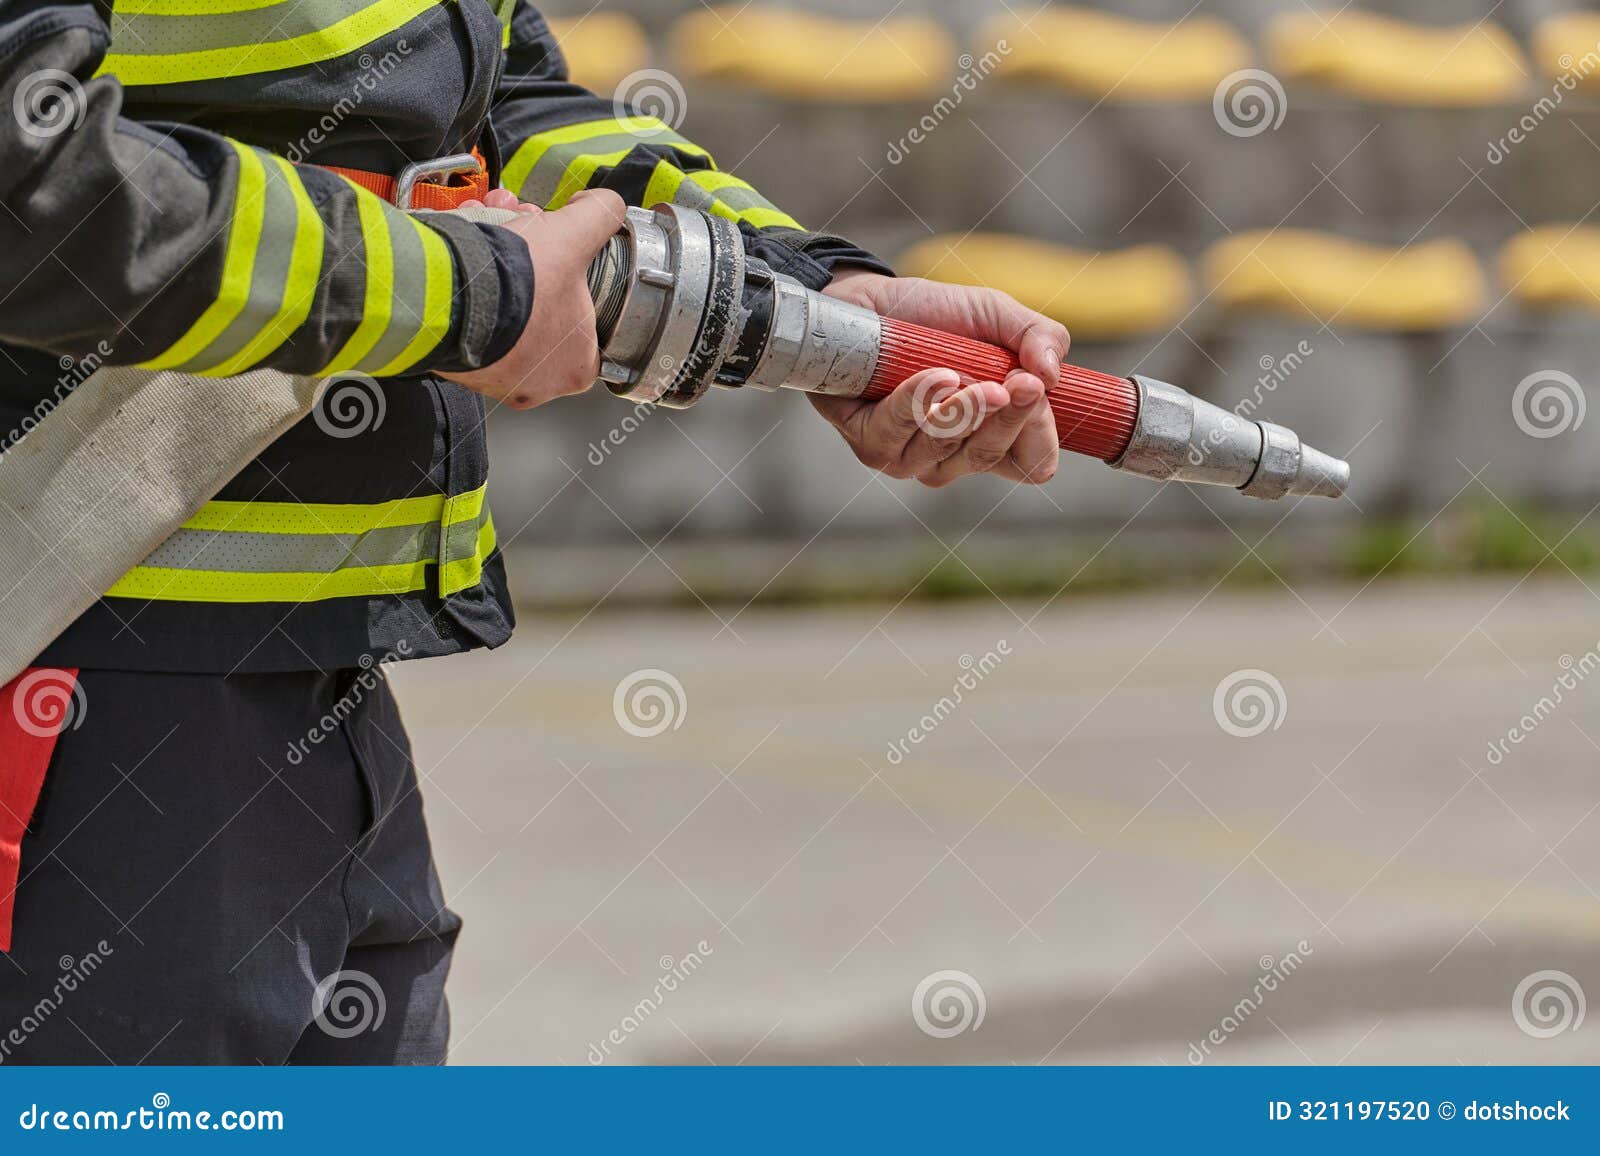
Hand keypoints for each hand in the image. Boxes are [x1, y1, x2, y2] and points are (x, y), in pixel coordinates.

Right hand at [439, 187, 626, 409]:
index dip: (576, 286)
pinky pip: (472, 321)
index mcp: (576, 367)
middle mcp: (536, 384)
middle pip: (545, 313)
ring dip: (500, 272)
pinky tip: (468, 259)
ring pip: (506, 315)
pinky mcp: (458, 366)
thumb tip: (605, 204)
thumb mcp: (575, 233)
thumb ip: (601, 214)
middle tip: (523, 242)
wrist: (448, 292)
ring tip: (490, 237)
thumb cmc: (517, 281)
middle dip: (534, 267)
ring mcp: (495, 379)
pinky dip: (470, 289)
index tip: (561, 264)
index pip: (588, 328)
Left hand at [811, 270, 1067, 485]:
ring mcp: (911, 458)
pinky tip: (934, 375)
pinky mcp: (872, 445)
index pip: (1032, 463)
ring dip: (963, 408)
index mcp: (994, 435)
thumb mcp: (995, 314)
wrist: (868, 302)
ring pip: (946, 447)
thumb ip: (1037, 335)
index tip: (1032, 386)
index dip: (1038, 432)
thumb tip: (1053, 375)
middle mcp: (954, 457)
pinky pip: (901, 429)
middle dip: (1010, 417)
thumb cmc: (935, 318)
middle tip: (1018, 381)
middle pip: (992, 456)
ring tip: (961, 372)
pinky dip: (920, 398)